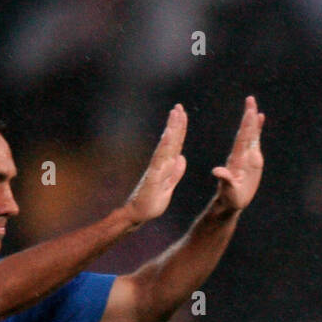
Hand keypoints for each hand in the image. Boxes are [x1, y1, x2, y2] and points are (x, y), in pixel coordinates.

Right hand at [124, 105, 188, 224]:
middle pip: (170, 140)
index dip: (179, 130)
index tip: (182, 114)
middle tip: (179, 106)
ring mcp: (156, 168)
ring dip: (171, 129)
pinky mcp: (152, 176)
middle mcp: (160, 163)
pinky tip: (169, 135)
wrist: (139, 215)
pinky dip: (164, 146)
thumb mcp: (169, 185)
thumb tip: (181, 157)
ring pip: (165, 146)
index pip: (175, 144)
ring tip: (175, 114)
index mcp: (165, 165)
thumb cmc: (151, 202)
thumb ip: (175, 172)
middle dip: (175, 123)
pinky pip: (159, 159)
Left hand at [212, 95, 265, 211]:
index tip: (250, 112)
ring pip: (250, 133)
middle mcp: (241, 154)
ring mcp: (246, 154)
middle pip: (246, 132)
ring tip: (254, 104)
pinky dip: (257, 128)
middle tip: (250, 99)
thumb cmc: (229, 198)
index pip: (242, 139)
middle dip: (248, 116)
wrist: (231, 201)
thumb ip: (224, 180)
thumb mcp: (227, 190)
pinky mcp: (252, 158)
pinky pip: (255, 140)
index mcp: (236, 159)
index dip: (246, 126)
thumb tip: (217, 171)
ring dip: (252, 119)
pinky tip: (260, 117)